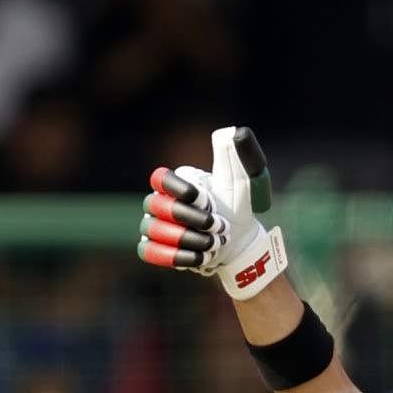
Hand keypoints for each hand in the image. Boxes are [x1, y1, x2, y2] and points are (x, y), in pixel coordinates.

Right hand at [138, 125, 286, 299]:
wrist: (238, 244)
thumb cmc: (236, 210)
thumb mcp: (242, 182)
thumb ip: (235, 157)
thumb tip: (232, 134)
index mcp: (177, 181)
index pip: (161, 179)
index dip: (182, 191)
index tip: (207, 201)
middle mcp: (159, 200)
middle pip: (159, 206)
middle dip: (193, 220)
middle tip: (220, 227)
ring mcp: (153, 224)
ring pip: (157, 231)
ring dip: (191, 240)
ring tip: (216, 243)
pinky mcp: (153, 248)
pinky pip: (151, 252)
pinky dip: (178, 258)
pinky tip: (201, 258)